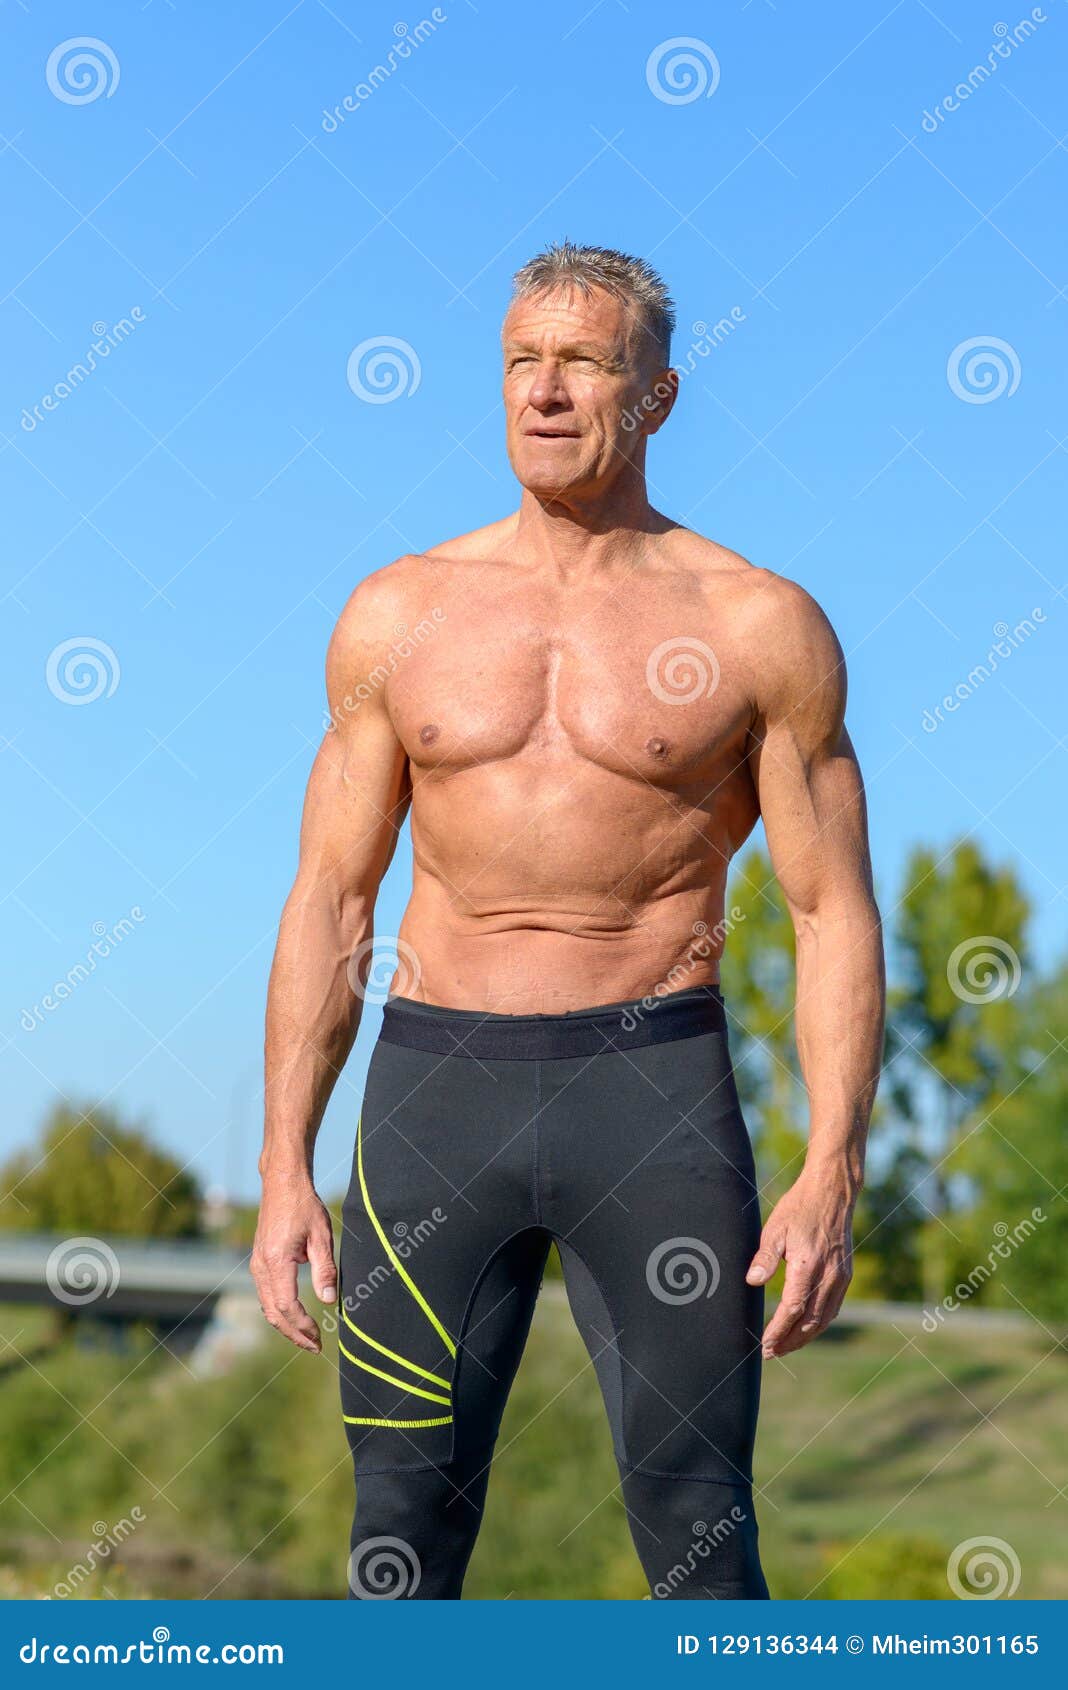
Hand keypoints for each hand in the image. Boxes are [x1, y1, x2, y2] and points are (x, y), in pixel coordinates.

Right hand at [251, 1175, 336, 1351]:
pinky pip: (266, 1295)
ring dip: (286, 1325)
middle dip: (294, 1334)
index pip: (287, 1306)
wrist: (282, 1183)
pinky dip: (279, 1311)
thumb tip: (329, 1300)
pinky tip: (294, 1317)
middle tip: (315, 1347)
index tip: (320, 1337)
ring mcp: (257, 1264)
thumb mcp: (322, 1236)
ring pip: (267, 1306)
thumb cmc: (304, 1206)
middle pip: (274, 1313)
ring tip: (307, 1337)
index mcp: (276, 1261)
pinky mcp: (258, 1261)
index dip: (303, 1326)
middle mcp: (261, 1266)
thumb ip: (325, 1269)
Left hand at [745, 1167, 853, 1356]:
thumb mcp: (775, 1228)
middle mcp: (829, 1276)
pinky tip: (806, 1328)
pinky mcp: (846, 1275)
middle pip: (810, 1321)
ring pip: (824, 1319)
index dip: (778, 1331)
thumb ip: (765, 1257)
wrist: (832, 1193)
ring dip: (804, 1337)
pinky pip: (833, 1308)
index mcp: (809, 1265)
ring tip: (785, 1347)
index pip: (792, 1309)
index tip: (764, 1344)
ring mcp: (841, 1277)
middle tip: (771, 1353)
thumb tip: (753, 1282)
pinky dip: (818, 1323)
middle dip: (790, 1341)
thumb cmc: (800, 1208)